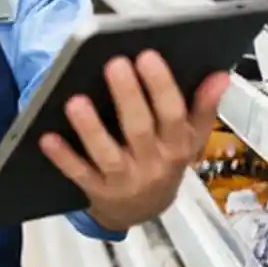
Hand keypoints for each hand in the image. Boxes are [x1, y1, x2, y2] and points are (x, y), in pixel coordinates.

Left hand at [40, 50, 228, 232]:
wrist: (143, 211)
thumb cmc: (165, 161)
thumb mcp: (191, 138)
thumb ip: (204, 107)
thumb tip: (220, 76)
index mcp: (177, 146)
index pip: (173, 114)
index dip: (161, 86)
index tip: (147, 55)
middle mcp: (153, 164)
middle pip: (139, 129)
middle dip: (128, 97)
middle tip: (114, 64)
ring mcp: (124, 180)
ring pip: (107, 155)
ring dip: (91, 129)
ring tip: (76, 101)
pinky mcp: (97, 192)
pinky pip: (79, 174)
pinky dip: (63, 158)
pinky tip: (47, 138)